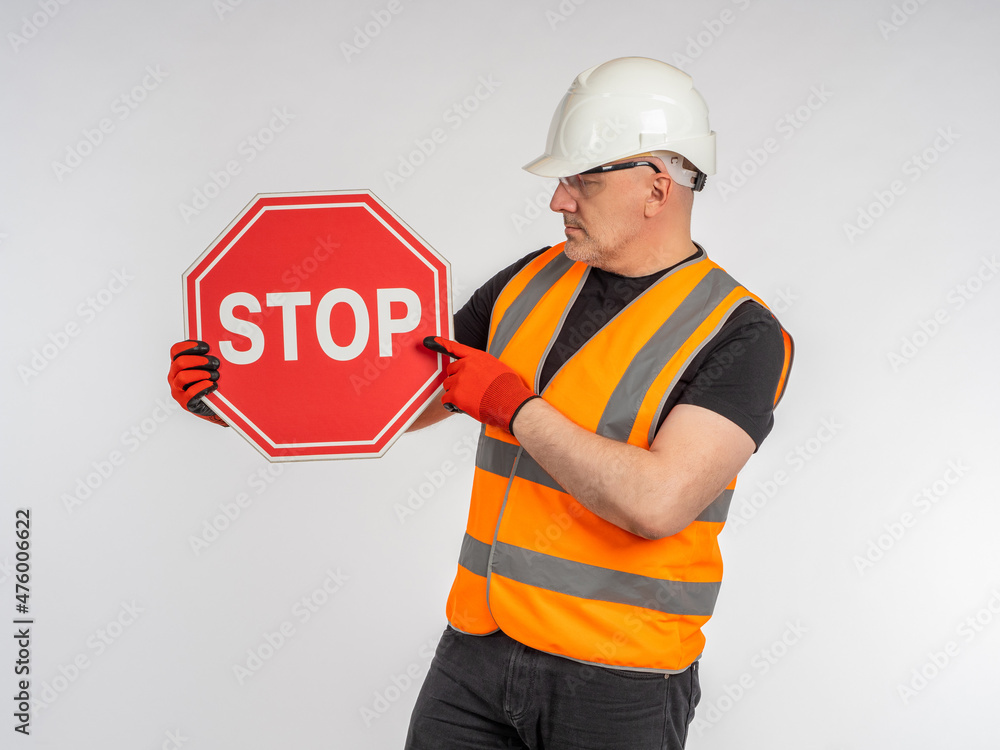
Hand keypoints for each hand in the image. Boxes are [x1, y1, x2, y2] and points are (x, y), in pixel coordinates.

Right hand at [168, 340, 227, 426]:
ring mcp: (178, 390)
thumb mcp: (209, 366)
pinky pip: (190, 393)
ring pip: (182, 377)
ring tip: (215, 375)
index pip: (176, 350)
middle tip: (215, 363)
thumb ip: (209, 355)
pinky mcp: (185, 403)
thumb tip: (225, 343)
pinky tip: (213, 385)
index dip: (190, 346)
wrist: (218, 405)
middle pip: (180, 362)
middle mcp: (174, 376)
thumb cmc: (212, 381)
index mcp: (178, 364)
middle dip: (199, 361)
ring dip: (201, 374)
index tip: (207, 347)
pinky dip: (203, 387)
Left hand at [423, 336, 537, 434]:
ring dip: (456, 393)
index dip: (442, 344)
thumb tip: (480, 373)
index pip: (456, 348)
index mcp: (477, 357)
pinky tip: (464, 407)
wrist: (511, 403)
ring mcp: (460, 379)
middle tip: (469, 390)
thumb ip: (484, 366)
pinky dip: (452, 405)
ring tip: (472, 399)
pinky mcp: (456, 394)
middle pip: (451, 371)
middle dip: (457, 380)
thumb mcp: (498, 368)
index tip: (429, 340)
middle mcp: (466, 365)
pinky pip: (446, 400)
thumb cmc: (509, 388)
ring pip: (448, 386)